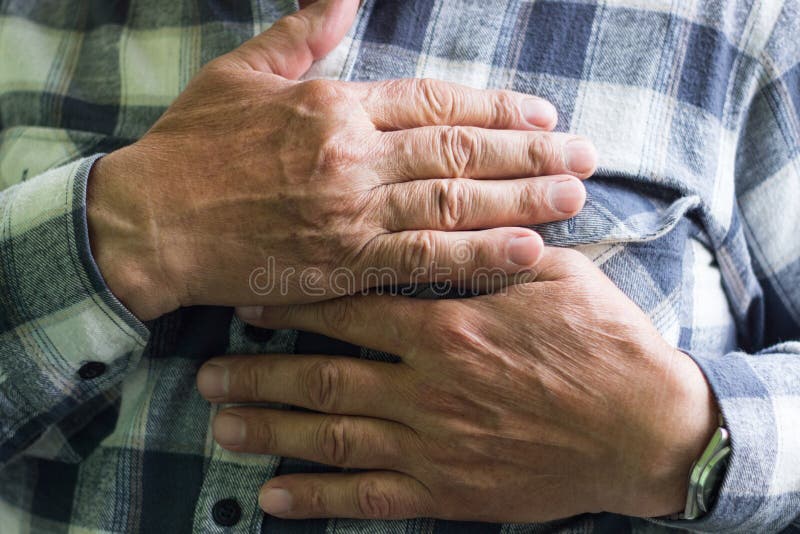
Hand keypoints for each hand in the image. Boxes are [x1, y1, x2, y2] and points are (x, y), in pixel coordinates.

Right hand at [87, 0, 596, 320]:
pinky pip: (426, 258)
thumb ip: (304, 33)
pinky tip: (528, 251)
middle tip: (584, 154)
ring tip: (574, 196)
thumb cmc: (191, 148)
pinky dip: (481, 254)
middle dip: (530, 153)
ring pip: (456, 202)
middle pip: (461, 151)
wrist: (151, 222)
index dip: (495, 110)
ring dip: (522, 199)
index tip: (541, 115)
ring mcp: (354, 211)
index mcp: (334, 105)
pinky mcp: (346, 262)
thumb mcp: (242, 73)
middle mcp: (355, 155)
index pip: (435, 103)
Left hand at [198, 247, 717, 521]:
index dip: (294, 305)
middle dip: (259, 372)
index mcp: (448, 327)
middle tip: (206, 371)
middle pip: (323, 376)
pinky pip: (370, 496)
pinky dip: (319, 497)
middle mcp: (427, 387)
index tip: (250, 301)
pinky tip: (275, 496)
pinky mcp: (450, 490)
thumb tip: (449, 223)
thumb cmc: (603, 346)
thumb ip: (489, 257)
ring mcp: (433, 443)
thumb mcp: (553, 280)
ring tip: (220, 424)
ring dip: (271, 429)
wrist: (645, 430)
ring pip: (332, 436)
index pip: (351, 311)